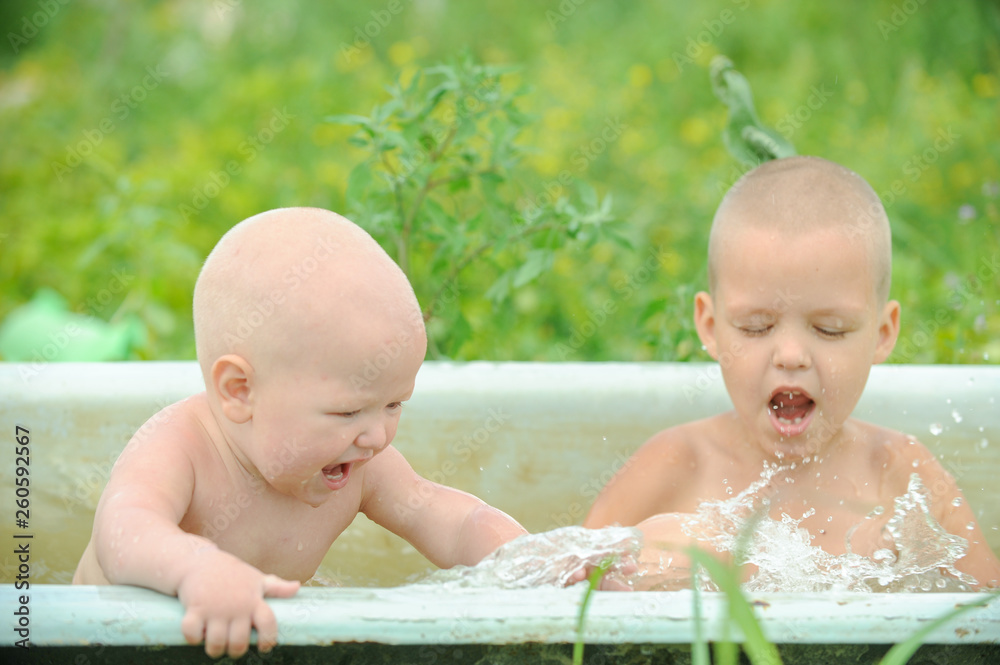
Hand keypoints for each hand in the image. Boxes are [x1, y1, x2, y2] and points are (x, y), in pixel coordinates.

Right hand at [177, 549, 299, 657]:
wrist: (199, 561)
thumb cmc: (231, 573)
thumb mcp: (255, 579)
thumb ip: (276, 587)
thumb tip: (297, 587)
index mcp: (254, 600)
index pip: (269, 623)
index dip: (268, 639)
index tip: (264, 647)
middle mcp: (237, 606)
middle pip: (239, 642)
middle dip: (236, 651)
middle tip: (232, 648)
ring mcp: (215, 608)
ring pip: (216, 643)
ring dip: (215, 649)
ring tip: (215, 646)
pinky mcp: (195, 608)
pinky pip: (193, 634)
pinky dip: (193, 639)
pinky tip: (197, 634)